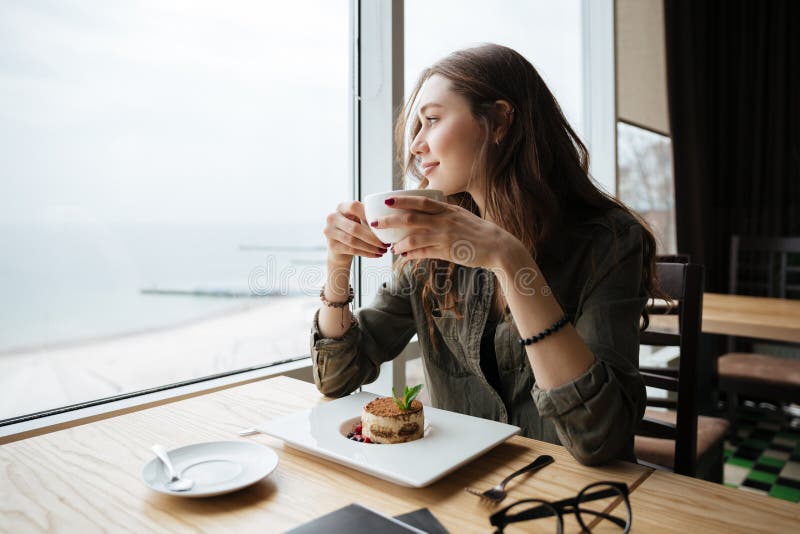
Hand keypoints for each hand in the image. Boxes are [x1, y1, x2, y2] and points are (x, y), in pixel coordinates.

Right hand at [324, 201, 389, 265]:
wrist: (339, 247)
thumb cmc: (354, 229)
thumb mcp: (359, 218)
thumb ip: (369, 215)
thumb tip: (389, 220)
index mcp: (341, 206)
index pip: (354, 207)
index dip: (368, 215)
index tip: (382, 225)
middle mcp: (332, 217)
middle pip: (354, 228)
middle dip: (373, 237)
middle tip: (386, 243)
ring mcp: (329, 232)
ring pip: (353, 241)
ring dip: (371, 247)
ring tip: (383, 250)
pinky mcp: (332, 246)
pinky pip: (352, 250)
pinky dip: (367, 253)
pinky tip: (376, 254)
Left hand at [369, 195, 521, 269]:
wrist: (499, 247)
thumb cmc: (480, 232)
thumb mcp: (462, 217)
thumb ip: (445, 216)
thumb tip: (426, 216)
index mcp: (448, 209)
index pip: (421, 201)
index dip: (402, 200)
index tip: (387, 200)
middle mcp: (445, 221)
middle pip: (411, 218)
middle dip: (390, 220)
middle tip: (375, 223)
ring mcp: (445, 236)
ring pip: (414, 238)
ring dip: (398, 243)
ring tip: (389, 247)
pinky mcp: (448, 252)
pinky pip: (424, 253)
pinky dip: (411, 255)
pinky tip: (403, 257)